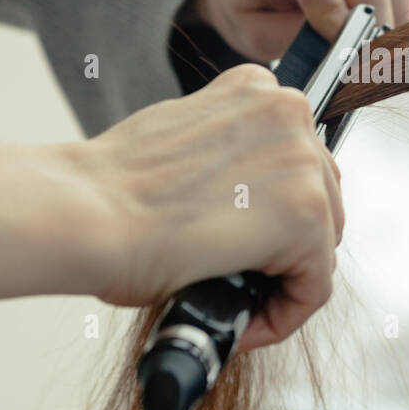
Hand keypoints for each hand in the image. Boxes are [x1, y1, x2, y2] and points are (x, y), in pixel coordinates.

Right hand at [76, 64, 343, 350]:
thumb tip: (241, 192)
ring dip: (284, 276)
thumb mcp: (182, 140)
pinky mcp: (307, 217)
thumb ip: (227, 154)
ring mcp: (303, 162)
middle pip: (320, 194)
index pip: (295, 159)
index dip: (271, 209)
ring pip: (322, 240)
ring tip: (238, 298)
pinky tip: (242, 321)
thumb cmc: (110, 190)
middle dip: (285, 241)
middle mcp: (289, 113)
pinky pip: (315, 284)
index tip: (245, 240)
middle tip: (243, 274)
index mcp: (256, 88)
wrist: (86, 213)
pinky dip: (284, 313)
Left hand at [189, 0, 408, 59]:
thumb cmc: (253, 11)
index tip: (338, 48)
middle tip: (368, 63)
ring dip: (397, 20)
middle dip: (373, 31)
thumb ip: (294, 38)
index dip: (333, 12)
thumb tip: (341, 44)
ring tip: (380, 47)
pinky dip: (407, 6)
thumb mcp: (256, 35)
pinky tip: (388, 27)